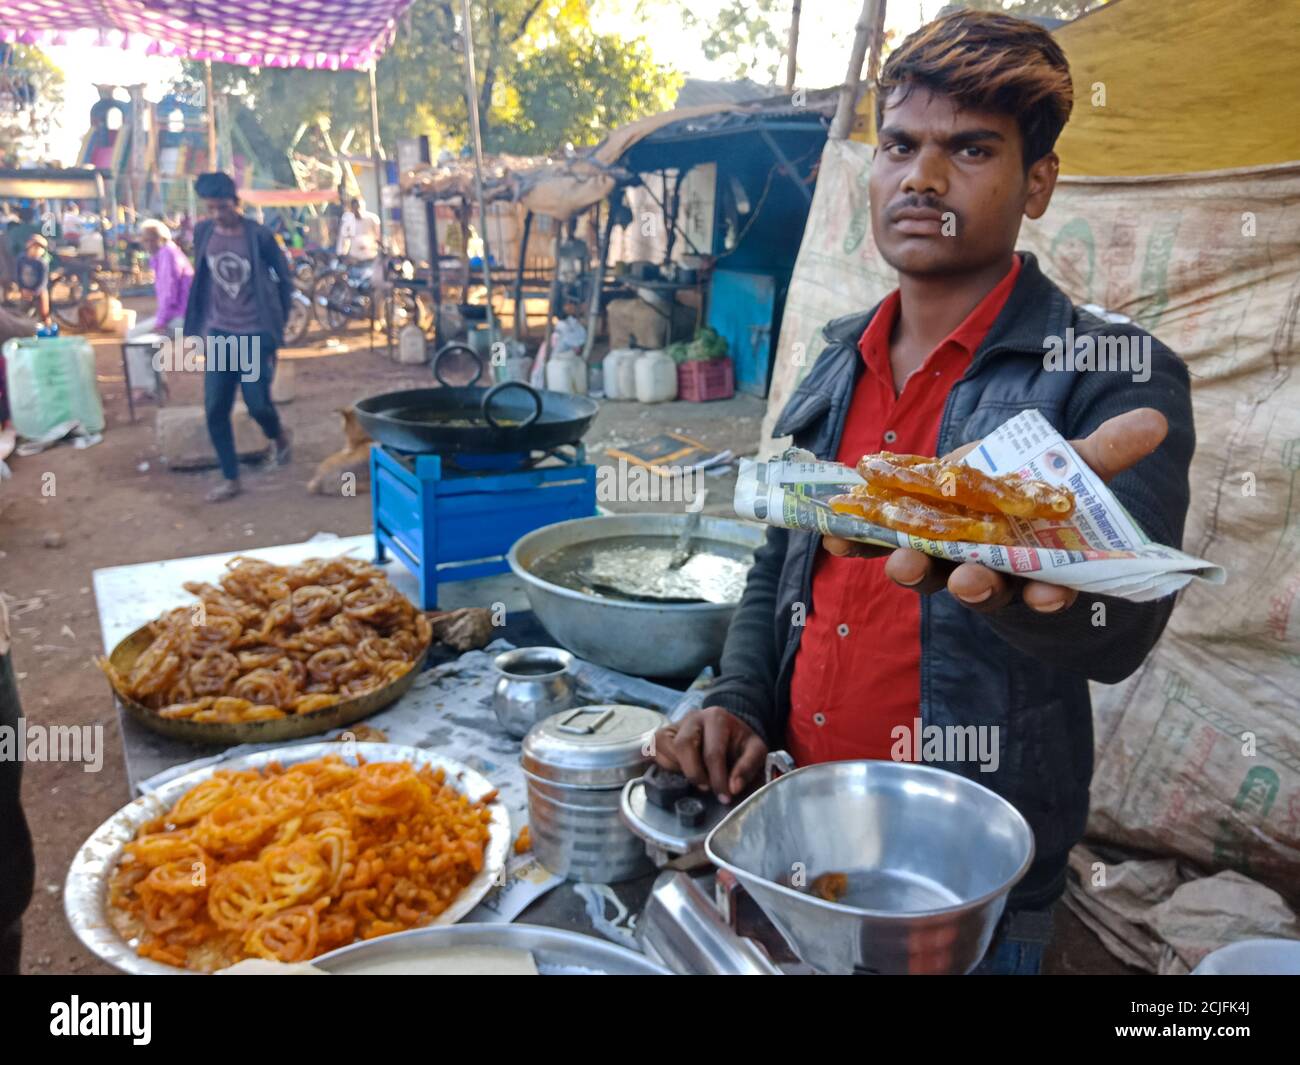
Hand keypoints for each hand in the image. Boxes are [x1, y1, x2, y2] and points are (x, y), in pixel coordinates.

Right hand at [651, 706, 766, 803]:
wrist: (726, 731)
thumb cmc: (739, 743)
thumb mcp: (754, 750)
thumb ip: (748, 767)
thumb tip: (733, 788)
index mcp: (716, 717)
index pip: (712, 752)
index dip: (718, 779)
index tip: (724, 797)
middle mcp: (692, 717)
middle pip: (683, 746)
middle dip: (695, 773)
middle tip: (706, 788)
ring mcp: (674, 724)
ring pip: (667, 748)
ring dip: (681, 769)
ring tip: (698, 777)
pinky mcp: (662, 735)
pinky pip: (656, 752)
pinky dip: (668, 766)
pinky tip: (683, 770)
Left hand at [822, 408, 1169, 613]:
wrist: (982, 484)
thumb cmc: (1036, 487)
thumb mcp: (1073, 466)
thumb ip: (1105, 451)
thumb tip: (1155, 420)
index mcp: (1033, 562)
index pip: (1045, 587)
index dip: (1047, 594)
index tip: (1048, 596)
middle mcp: (985, 569)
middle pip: (982, 587)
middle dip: (978, 586)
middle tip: (974, 580)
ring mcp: (940, 557)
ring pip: (929, 572)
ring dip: (916, 567)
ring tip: (904, 560)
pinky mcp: (901, 537)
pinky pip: (875, 548)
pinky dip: (856, 544)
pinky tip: (834, 540)